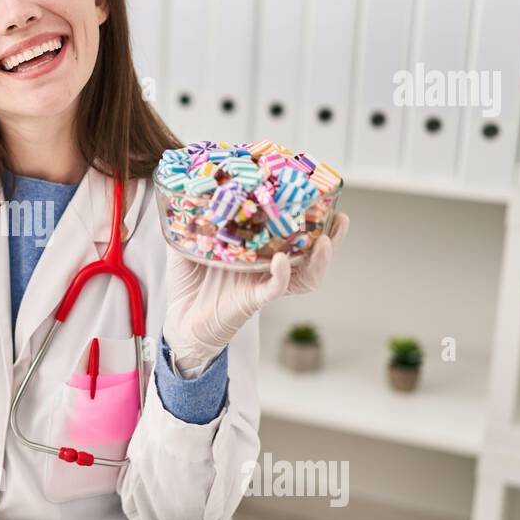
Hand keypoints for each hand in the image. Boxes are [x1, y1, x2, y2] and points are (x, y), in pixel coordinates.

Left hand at [163, 213, 349, 375]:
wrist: (179, 321)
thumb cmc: (188, 286)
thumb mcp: (188, 248)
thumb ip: (190, 226)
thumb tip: (186, 198)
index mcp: (255, 251)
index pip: (289, 233)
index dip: (308, 219)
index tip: (320, 198)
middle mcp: (265, 267)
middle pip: (310, 253)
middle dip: (331, 237)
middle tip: (340, 219)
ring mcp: (262, 284)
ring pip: (304, 274)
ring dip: (319, 259)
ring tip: (325, 241)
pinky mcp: (254, 300)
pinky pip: (275, 288)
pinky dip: (281, 274)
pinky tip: (283, 260)